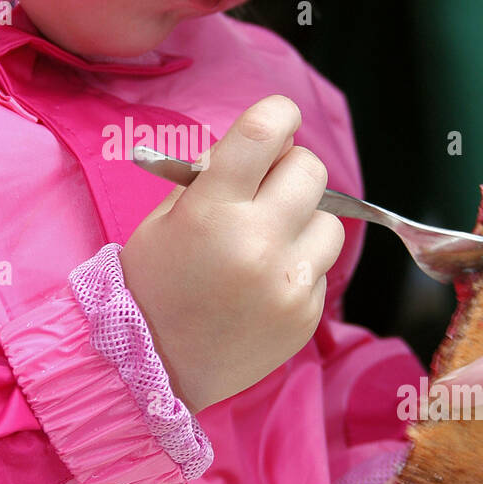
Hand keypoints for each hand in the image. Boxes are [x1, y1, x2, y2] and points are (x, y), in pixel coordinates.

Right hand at [120, 94, 344, 415]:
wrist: (152, 368)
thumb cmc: (152, 285)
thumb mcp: (167, 218)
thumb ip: (217, 175)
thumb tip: (271, 143)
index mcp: (213, 210)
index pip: (266, 133)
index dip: (279, 115)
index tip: (279, 121)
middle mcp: (257, 243)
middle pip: (309, 169)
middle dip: (289, 172)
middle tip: (264, 193)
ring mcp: (288, 283)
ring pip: (330, 221)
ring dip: (303, 222)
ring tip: (266, 246)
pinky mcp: (306, 315)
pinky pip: (322, 267)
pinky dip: (300, 267)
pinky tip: (264, 285)